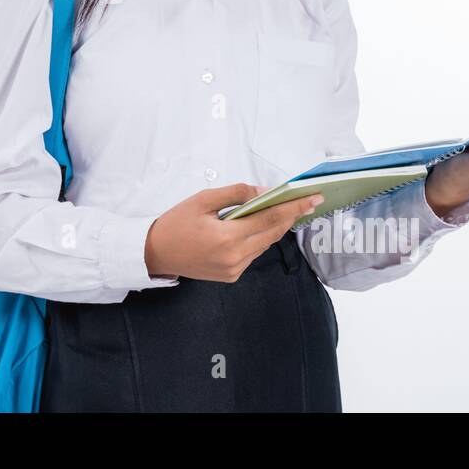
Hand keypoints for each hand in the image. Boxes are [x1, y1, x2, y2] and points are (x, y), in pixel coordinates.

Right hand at [144, 183, 323, 282]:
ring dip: (276, 227)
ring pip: (264, 245)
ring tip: (288, 211)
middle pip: (272, 234)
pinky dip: (259, 239)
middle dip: (291, 216)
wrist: (156, 253)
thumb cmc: (176, 223)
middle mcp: (234, 257)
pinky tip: (261, 226)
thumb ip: (236, 194)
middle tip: (308, 202)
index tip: (313, 199)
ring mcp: (234, 269)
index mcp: (227, 237)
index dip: (293, 208)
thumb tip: (264, 192)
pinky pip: (253, 254)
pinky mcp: (231, 276)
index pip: (269, 219)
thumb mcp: (203, 200)